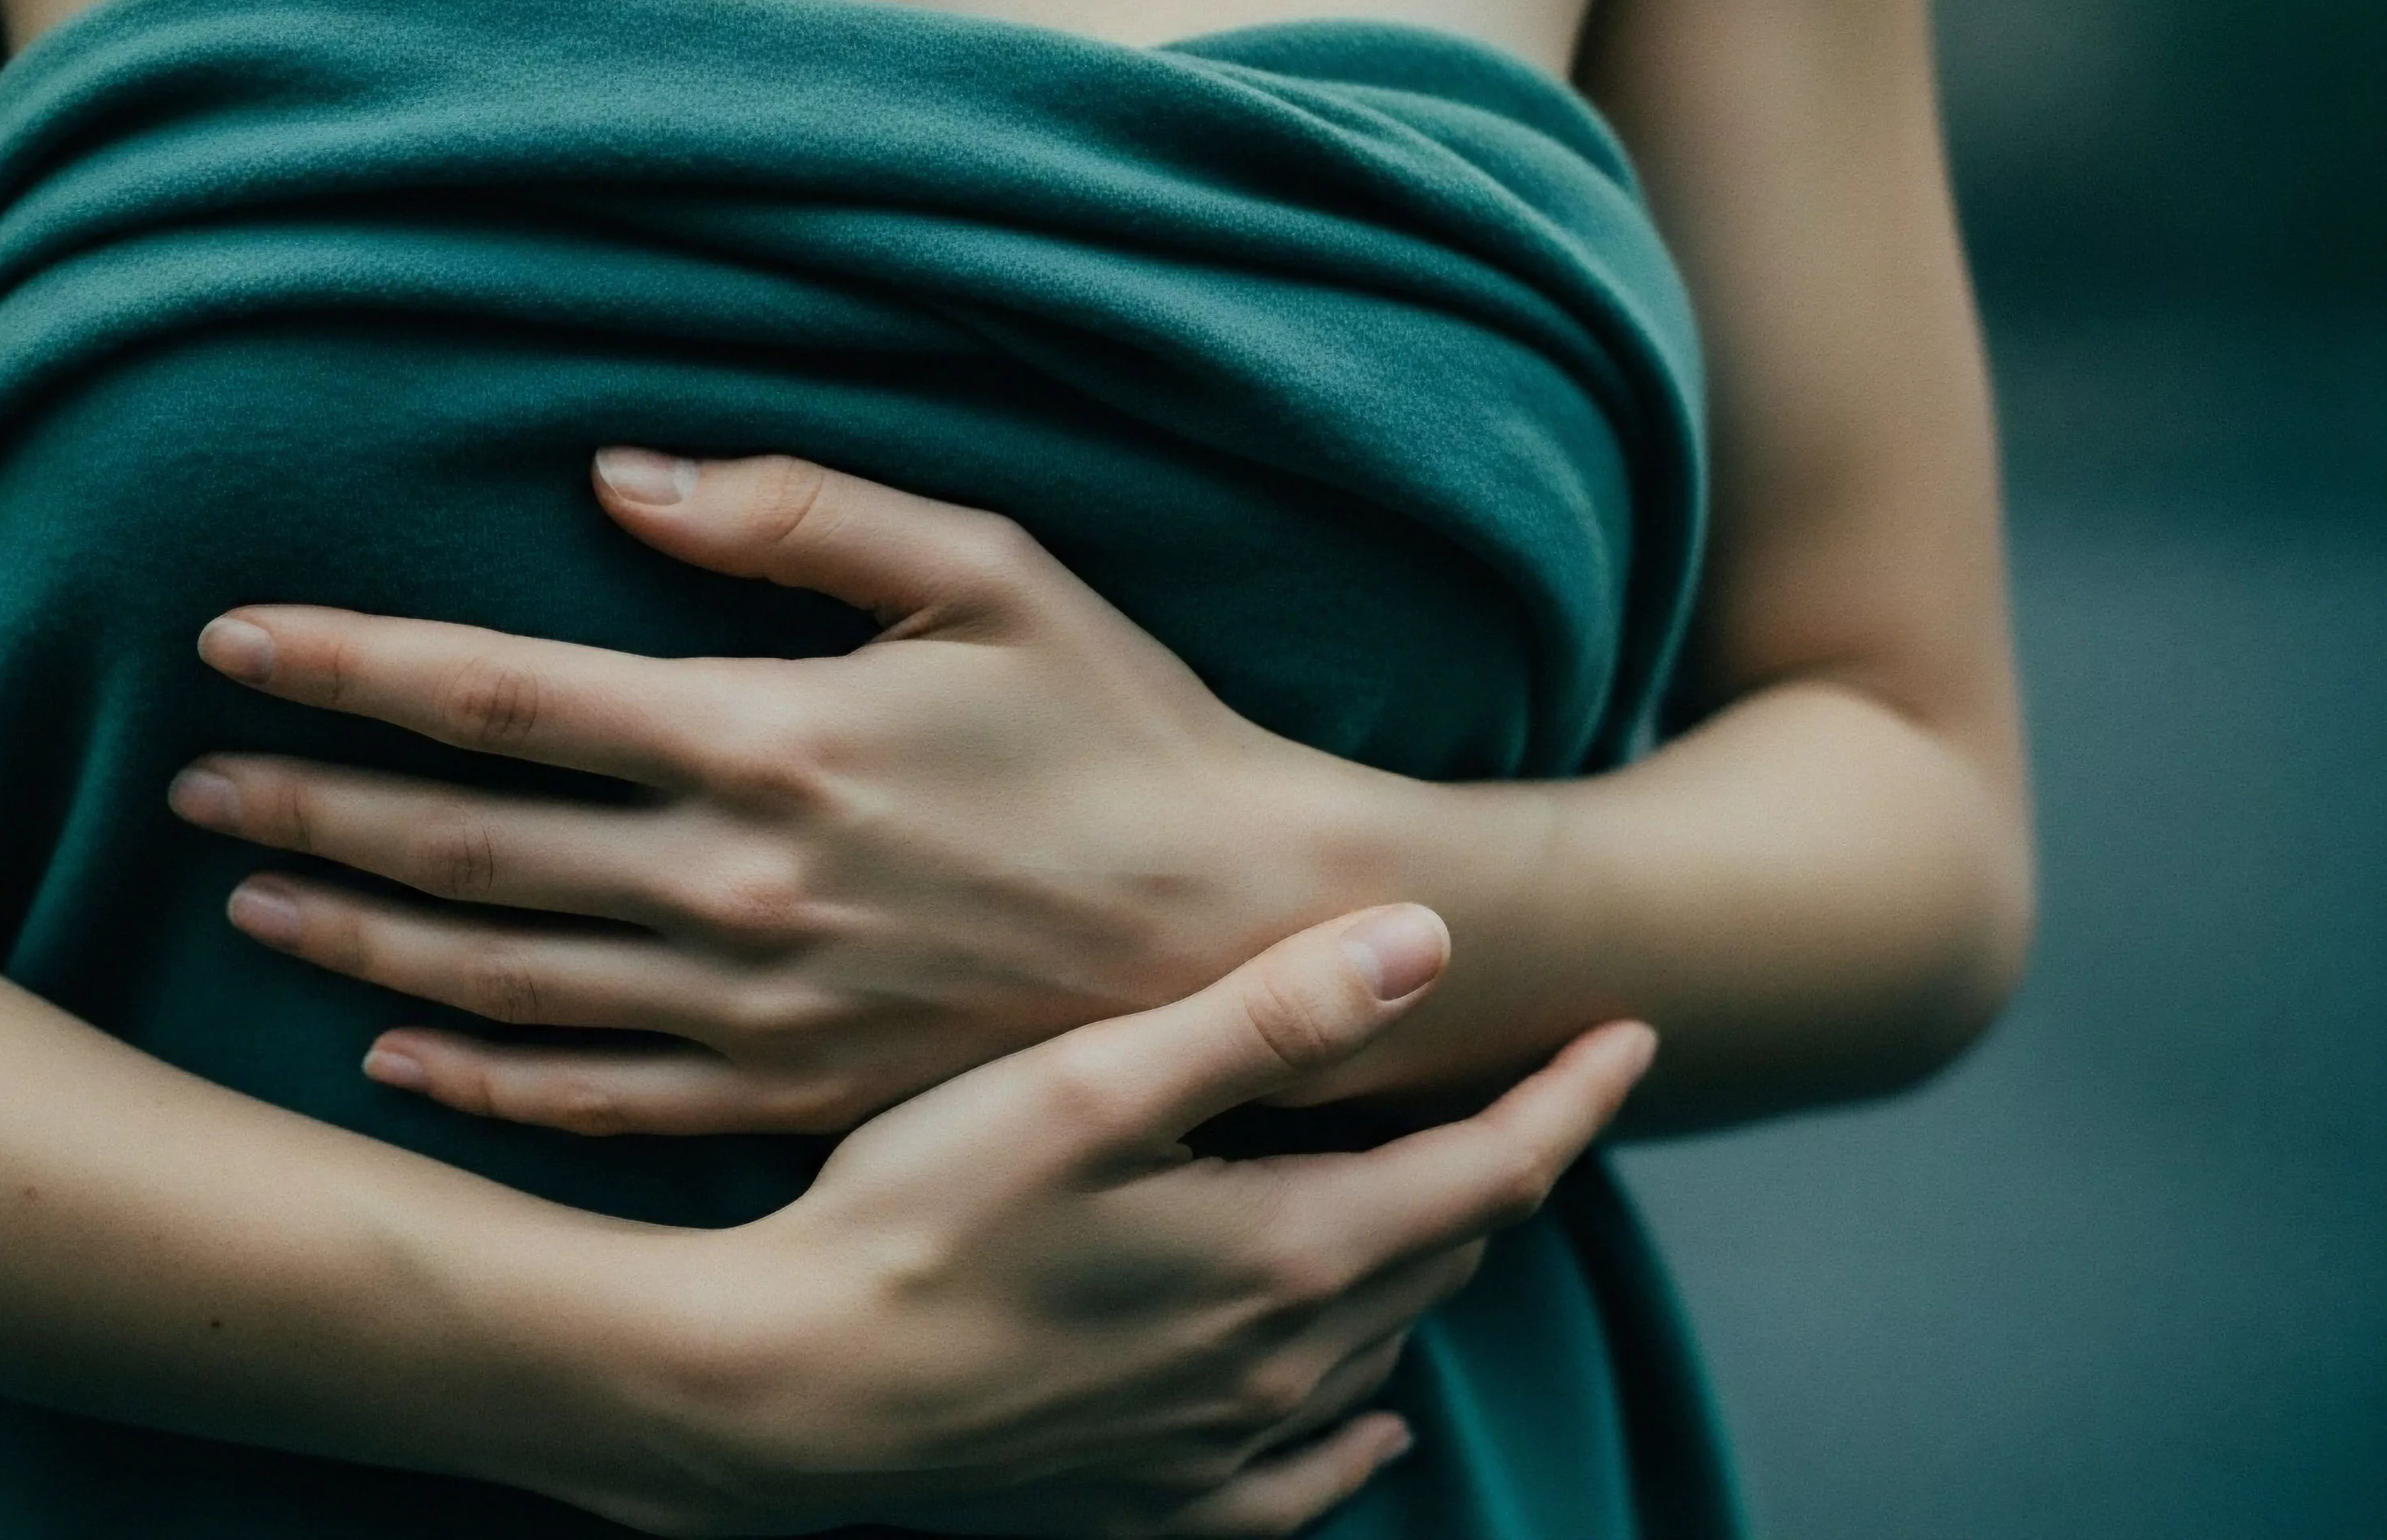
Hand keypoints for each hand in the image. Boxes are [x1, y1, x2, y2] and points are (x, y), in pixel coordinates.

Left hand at [170, 448, 1429, 1132]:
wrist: (1240, 935)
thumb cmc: (1121, 729)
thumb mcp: (988, 571)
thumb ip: (797, 513)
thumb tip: (622, 473)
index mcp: (762, 734)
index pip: (500, 692)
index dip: (350, 664)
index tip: (231, 646)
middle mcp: (729, 881)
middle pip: (463, 843)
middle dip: (307, 809)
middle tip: (185, 791)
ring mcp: (750, 1007)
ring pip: (499, 974)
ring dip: (357, 936)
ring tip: (247, 903)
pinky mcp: (787, 1095)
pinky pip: (593, 1101)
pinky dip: (477, 1077)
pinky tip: (393, 1049)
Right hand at [555, 906, 1656, 1537]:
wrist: (792, 1392)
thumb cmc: (923, 1217)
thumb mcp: (1091, 1084)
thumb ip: (1265, 1016)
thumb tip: (1428, 943)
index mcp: (1289, 1252)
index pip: (1494, 1167)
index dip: (1572, 1094)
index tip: (1636, 1027)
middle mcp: (1282, 1365)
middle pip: (1446, 1252)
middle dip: (1504, 1160)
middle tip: (1525, 1082)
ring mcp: (1218, 1446)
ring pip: (1379, 1347)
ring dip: (1423, 1264)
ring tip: (1431, 1192)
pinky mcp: (1149, 1502)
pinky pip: (1302, 1481)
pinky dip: (1353, 1434)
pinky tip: (1366, 1416)